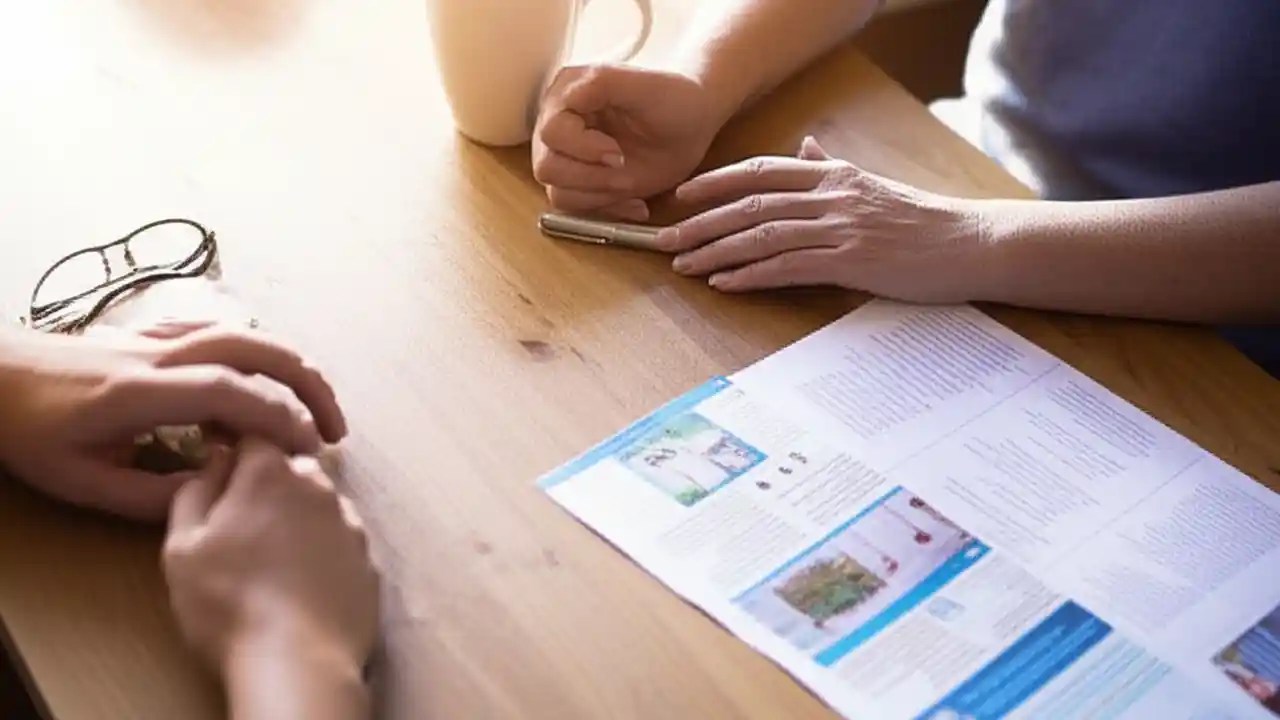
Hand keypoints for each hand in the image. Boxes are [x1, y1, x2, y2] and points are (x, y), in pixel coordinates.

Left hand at [0, 324, 345, 519]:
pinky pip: (223, 331)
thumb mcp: (80, 480)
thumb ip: (149, 495)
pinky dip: (260, 353)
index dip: (278, 417)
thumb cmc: (26, 429)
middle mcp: (158, 355)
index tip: (307, 450)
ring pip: (245, 332)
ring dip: (292, 366)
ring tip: (316, 406)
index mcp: (139, 392)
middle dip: (307, 384)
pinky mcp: (156, 335)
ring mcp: (159, 338)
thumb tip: (214, 496)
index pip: (230, 390)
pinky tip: (268, 381)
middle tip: (333, 429)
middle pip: (255, 347)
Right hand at [163, 439, 377, 692]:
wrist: (298, 661)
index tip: (221, 460)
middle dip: (269, 480)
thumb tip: (215, 462)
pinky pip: (341, 542)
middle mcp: (320, 488)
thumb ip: (194, 492)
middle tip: (242, 519)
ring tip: (272, 556)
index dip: (236, 442)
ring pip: (321, 504)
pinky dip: (323, 551)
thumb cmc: (228, 602)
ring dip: (298, 516)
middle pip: (293, 466)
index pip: (256, 431)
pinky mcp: (370, 561)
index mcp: (271, 473)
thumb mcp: (182, 547)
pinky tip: (303, 580)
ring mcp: (351, 524)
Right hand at [533, 64, 721, 220]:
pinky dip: (609, 211)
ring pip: (558, 194)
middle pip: (547, 167)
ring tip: (632, 184)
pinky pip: (579, 211)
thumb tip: (569, 101)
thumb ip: (602, 84)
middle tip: (626, 174)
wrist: (694, 122)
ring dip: (599, 195)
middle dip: (589, 177)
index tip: (618, 153)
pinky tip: (636, 202)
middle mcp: (559, 128)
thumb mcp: (642, 83)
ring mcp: (570, 159)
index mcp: (565, 96)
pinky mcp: (586, 185)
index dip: (582, 149)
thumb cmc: (672, 97)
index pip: (551, 132)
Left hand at [661, 137, 988, 301]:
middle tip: (665, 239)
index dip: (716, 182)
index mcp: (834, 174)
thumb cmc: (922, 221)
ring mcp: (841, 227)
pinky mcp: (852, 262)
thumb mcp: (872, 184)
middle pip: (750, 204)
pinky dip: (751, 275)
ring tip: (684, 266)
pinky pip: (788, 267)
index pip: (761, 171)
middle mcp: (832, 195)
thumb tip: (803, 147)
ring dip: (717, 252)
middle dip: (701, 222)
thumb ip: (831, 167)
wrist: (971, 244)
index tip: (682, 196)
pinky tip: (725, 283)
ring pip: (762, 235)